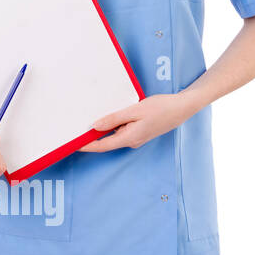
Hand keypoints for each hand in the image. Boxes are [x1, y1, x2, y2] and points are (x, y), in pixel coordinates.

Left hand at [78, 92, 201, 152]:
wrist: (182, 107)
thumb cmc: (161, 108)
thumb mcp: (134, 110)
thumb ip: (114, 119)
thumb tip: (95, 127)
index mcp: (130, 138)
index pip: (102, 146)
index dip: (86, 146)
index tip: (72, 145)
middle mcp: (131, 140)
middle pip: (106, 141)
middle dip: (91, 137)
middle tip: (74, 130)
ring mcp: (136, 137)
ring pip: (114, 134)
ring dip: (102, 129)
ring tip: (87, 120)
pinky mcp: (139, 132)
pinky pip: (121, 130)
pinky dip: (112, 125)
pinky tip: (108, 116)